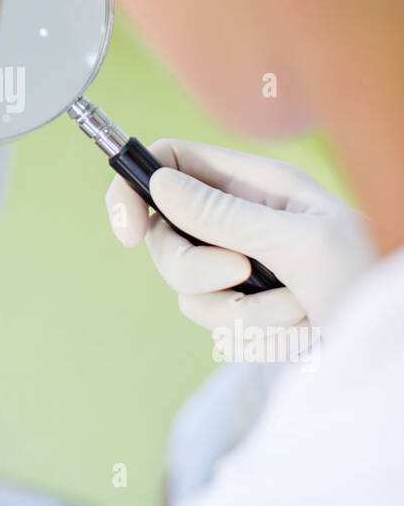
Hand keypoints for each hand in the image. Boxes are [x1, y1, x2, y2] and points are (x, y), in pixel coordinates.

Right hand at [105, 140, 374, 347]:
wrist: (387, 342)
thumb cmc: (364, 274)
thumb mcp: (298, 239)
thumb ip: (224, 213)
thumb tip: (159, 184)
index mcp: (253, 183)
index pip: (170, 163)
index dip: (136, 188)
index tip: (128, 230)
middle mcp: (239, 220)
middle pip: (166, 237)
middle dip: (196, 268)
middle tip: (240, 274)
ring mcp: (238, 266)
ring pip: (188, 290)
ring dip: (243, 311)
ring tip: (296, 309)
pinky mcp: (245, 310)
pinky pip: (216, 325)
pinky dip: (259, 334)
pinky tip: (300, 328)